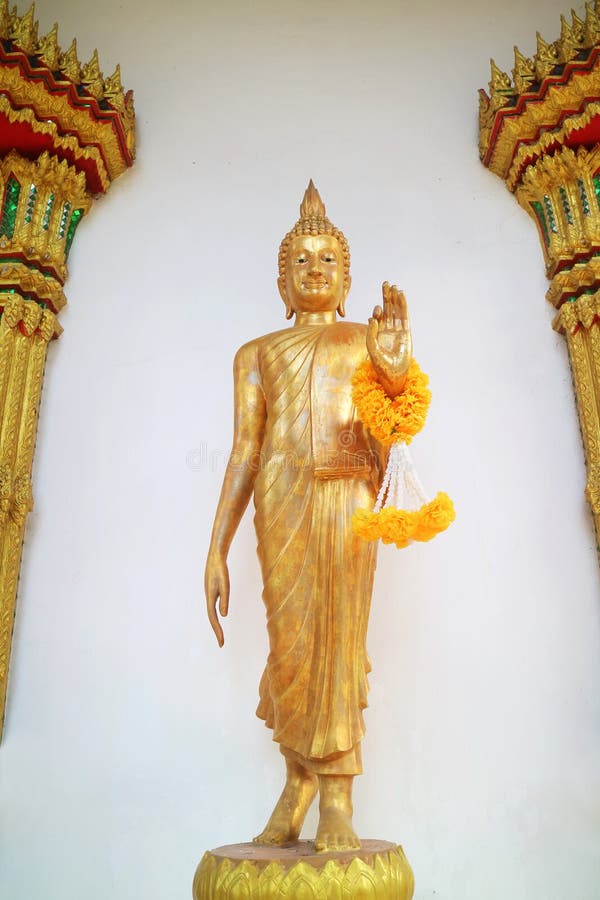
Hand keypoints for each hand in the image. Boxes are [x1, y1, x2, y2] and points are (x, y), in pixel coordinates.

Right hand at [205, 551, 229, 646]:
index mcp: (210, 597)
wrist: (216, 555)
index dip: (217, 631)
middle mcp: (208, 597)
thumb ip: (224, 599)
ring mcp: (209, 593)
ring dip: (215, 623)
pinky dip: (217, 613)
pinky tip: (221, 614)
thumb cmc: (221, 569)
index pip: (214, 618)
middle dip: (216, 630)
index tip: (222, 643)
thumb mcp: (225, 585)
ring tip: (220, 633)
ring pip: (212, 611)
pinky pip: (213, 604)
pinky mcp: (212, 589)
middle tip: (222, 644)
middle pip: (211, 617)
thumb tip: (224, 615)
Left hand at [366, 282, 411, 396]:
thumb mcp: (371, 348)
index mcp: (379, 333)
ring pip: (397, 311)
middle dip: (387, 297)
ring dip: (396, 299)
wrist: (393, 374)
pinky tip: (402, 296)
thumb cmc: (381, 364)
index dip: (378, 311)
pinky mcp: (406, 333)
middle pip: (388, 309)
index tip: (377, 309)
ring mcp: (398, 330)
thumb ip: (371, 332)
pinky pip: (404, 316)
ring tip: (395, 287)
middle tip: (386, 283)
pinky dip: (403, 306)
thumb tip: (372, 318)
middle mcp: (388, 330)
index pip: (378, 317)